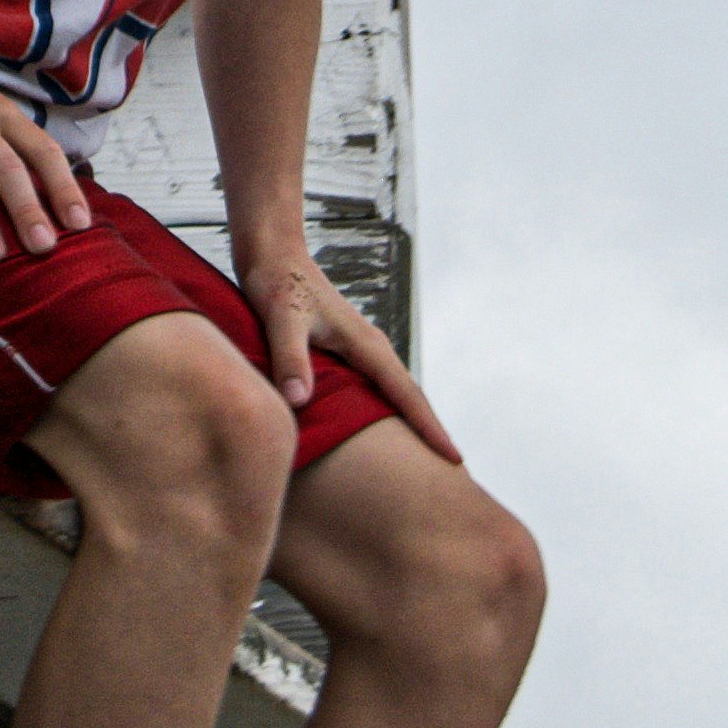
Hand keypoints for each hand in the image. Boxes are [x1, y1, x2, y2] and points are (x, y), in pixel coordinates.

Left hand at [236, 244, 462, 463]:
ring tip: (426, 458)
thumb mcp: (281, 320)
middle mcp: (370, 348)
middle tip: (454, 474)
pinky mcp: (343, 351)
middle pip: (409, 398)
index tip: (454, 460)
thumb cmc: (277, 282)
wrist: (273, 253)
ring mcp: (359, 349)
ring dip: (412, 423)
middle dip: (431, 433)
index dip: (429, 428)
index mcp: (365, 344)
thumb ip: (290, 359)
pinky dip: (387, 410)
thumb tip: (299, 402)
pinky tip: (380, 428)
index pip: (406, 394)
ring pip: (394, 393)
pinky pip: (375, 388)